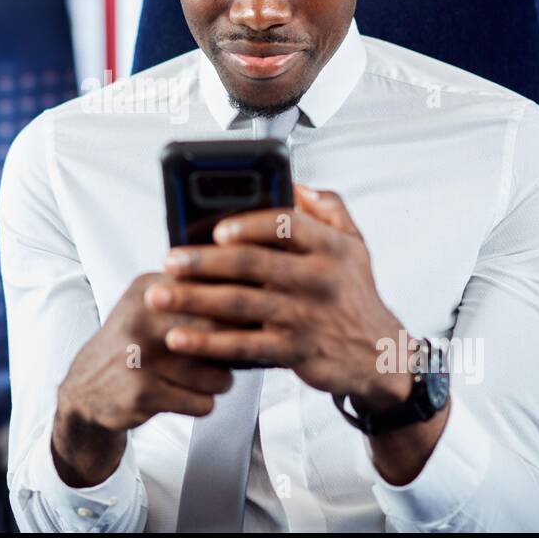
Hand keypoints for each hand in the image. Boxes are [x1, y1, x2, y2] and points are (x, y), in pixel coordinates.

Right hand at [52, 273, 234, 486]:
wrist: (85, 388)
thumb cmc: (135, 344)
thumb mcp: (152, 304)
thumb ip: (194, 291)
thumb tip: (258, 289)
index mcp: (150, 288)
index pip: (213, 290)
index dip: (239, 309)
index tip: (250, 320)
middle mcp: (143, 317)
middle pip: (221, 332)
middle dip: (235, 348)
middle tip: (233, 355)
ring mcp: (141, 356)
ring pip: (218, 375)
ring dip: (219, 382)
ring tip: (204, 379)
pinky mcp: (142, 393)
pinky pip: (202, 403)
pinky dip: (202, 404)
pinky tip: (185, 397)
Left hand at [150, 185, 411, 413]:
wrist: (379, 355)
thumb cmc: (355, 293)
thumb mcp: (355, 244)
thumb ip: (327, 207)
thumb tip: (294, 182)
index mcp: (331, 247)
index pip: (287, 225)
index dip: (250, 225)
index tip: (216, 228)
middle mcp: (318, 279)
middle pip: (252, 265)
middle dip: (203, 261)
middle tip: (169, 260)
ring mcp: (305, 318)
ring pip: (239, 305)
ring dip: (194, 299)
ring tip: (158, 296)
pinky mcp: (293, 352)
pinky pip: (242, 346)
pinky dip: (207, 342)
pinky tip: (179, 337)